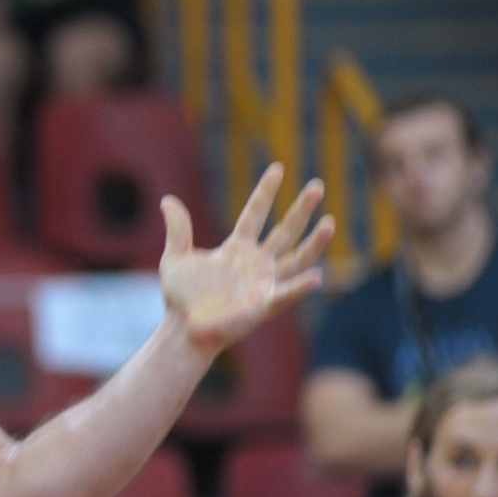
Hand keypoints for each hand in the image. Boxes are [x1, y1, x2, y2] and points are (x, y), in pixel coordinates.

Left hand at [159, 164, 332, 354]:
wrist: (182, 328)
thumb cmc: (180, 296)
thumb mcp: (175, 258)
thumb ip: (178, 230)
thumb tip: (167, 200)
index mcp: (236, 248)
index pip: (255, 214)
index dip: (265, 192)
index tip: (277, 168)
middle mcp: (256, 263)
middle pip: (284, 230)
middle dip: (302, 209)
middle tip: (318, 185)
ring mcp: (264, 283)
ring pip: (297, 259)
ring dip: (314, 243)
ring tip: (330, 222)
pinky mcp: (264, 305)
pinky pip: (287, 294)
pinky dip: (300, 287)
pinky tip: (316, 276)